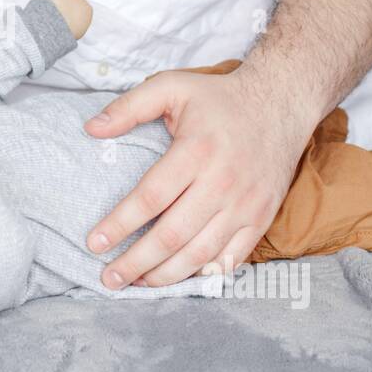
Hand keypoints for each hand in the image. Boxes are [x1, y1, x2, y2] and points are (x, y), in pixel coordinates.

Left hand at [37, 0, 92, 39]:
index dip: (70, 13)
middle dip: (60, 6)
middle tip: (53, 18)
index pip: (78, 8)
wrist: (59, 31)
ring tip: (45, 13)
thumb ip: (76, 23)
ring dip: (51, 2)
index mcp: (86, 9)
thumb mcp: (79, 32)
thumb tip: (68, 22)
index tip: (64, 20)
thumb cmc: (69, 35)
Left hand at [83, 66, 313, 287]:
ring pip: (200, 253)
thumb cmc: (220, 98)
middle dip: (136, 261)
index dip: (120, 224)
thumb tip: (91, 128)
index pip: (150, 198)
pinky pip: (230, 258)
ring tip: (136, 283)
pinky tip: (177, 277)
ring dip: (165, 275)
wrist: (281, 104)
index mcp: (196, 151)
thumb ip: (129, 107)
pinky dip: (202, 273)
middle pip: (172, 235)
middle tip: (109, 277)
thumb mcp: (172, 87)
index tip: (95, 242)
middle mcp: (222, 183)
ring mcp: (245, 205)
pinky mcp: (261, 218)